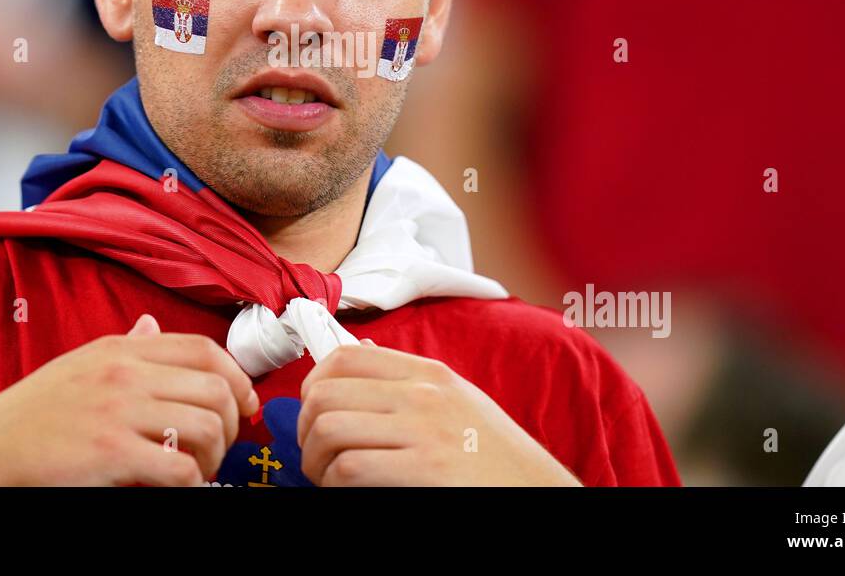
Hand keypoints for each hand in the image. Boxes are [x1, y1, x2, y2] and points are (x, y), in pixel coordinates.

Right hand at [0, 314, 258, 485]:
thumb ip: (123, 349)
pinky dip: (193, 482)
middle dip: (232, 421)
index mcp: (120, 349)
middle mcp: (125, 372)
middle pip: (215, 387)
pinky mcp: (111, 452)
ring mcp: (119, 411)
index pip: (203, 349)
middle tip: (222, 446)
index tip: (245, 403)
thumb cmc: (31, 415)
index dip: (237, 376)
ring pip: (207, 425)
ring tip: (201, 469)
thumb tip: (151, 327)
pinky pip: (180, 467)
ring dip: (216, 454)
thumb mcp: (78, 366)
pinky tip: (182, 487)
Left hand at [297, 338, 581, 485]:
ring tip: (325, 477)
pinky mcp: (424, 469)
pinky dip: (333, 483)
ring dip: (313, 460)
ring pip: (328, 429)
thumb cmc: (496, 455)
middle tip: (313, 453)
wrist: (540, 490)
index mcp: (429, 373)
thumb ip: (408, 381)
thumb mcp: (457, 401)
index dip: (313, 383)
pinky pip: (349, 467)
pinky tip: (344, 491)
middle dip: (304, 428)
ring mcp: (424, 430)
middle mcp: (423, 394)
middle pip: (325, 393)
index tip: (312, 410)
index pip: (346, 356)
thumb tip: (357, 352)